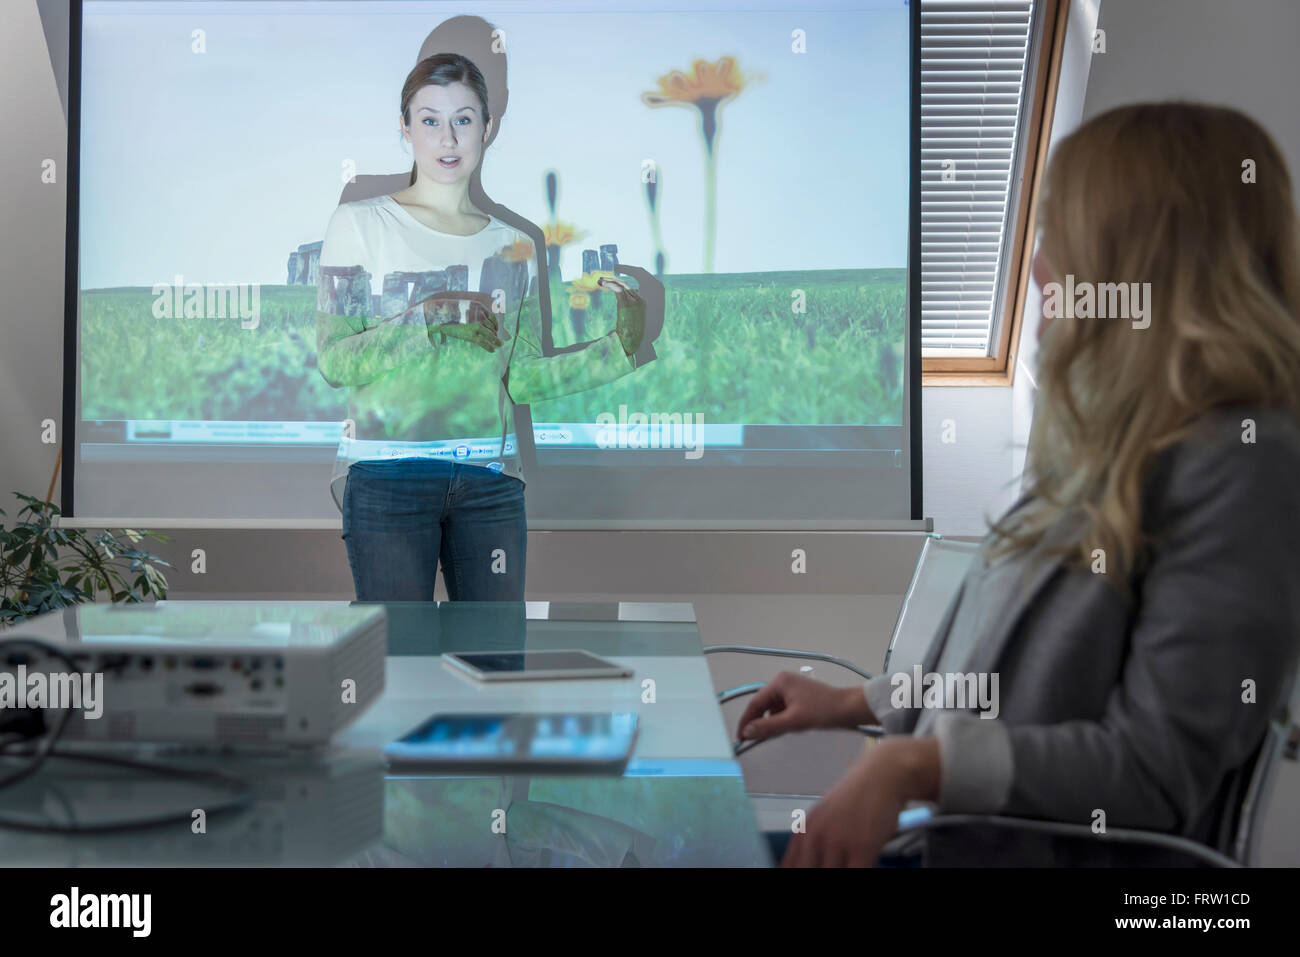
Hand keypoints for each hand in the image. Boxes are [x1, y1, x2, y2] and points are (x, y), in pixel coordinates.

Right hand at [424, 294, 501, 352]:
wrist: (440, 316)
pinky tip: (493, 350)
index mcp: (479, 307)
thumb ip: (472, 305)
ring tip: (499, 345)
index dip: (495, 324)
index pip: (492, 317)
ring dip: (496, 341)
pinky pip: (484, 342)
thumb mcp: (463, 304)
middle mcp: (480, 316)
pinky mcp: (472, 335)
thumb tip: (478, 303)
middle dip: (495, 334)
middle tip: (498, 339)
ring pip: (490, 335)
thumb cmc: (450, 310)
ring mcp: (476, 325)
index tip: (496, 329)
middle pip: (492, 327)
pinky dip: (489, 347)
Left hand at [599, 276, 644, 355]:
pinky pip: (617, 290)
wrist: (630, 343)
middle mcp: (640, 301)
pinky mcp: (626, 304)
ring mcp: (634, 302)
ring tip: (600, 280)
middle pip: (626, 285)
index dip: (620, 284)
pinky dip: (609, 284)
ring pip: (621, 286)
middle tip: (602, 279)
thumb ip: (630, 309)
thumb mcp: (632, 320)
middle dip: (613, 280)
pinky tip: (602, 283)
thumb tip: (624, 300)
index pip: (631, 289)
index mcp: (643, 304)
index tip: (611, 282)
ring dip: (609, 281)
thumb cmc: (630, 335)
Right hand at [735, 670, 872, 741]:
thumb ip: (768, 727)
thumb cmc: (824, 711)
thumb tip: (747, 732)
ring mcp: (792, 688)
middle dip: (759, 722)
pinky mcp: (799, 696)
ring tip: (773, 736)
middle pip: (763, 705)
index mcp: (780, 682)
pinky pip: (783, 709)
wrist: (849, 709)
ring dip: (772, 722)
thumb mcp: (793, 721)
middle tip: (752, 740)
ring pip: (773, 709)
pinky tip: (787, 729)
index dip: (746, 722)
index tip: (740, 738)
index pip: (755, 703)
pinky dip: (781, 720)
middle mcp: (783, 682)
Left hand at [782, 737, 939, 867]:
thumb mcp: (824, 816)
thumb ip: (813, 840)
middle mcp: (816, 835)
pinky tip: (863, 866)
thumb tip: (803, 864)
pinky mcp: (862, 847)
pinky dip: (857, 874)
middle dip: (819, 873)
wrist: (881, 776)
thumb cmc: (855, 798)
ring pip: (832, 873)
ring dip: (839, 872)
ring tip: (848, 864)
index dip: (796, 873)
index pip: (790, 866)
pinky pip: (855, 873)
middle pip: (808, 871)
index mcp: (804, 830)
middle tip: (832, 866)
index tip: (805, 878)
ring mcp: (838, 841)